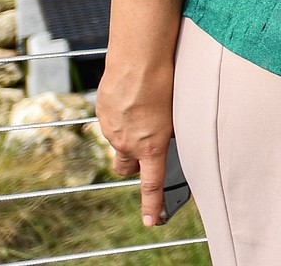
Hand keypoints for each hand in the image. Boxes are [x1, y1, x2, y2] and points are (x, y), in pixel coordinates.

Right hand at [95, 65, 175, 225]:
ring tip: (145, 109)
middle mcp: (126, 142)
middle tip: (146, 148)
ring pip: (119, 141)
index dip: (152, 206)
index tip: (152, 221)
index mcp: (150, 146)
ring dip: (129, 134)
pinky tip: (134, 95)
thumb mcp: (177, 112)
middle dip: (134, 163)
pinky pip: (112, 121)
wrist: (139, 58)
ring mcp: (110, 127)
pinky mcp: (102, 111)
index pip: (151, 184)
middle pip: (126, 166)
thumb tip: (166, 134)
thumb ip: (168, 131)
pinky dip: (122, 115)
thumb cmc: (166, 82)